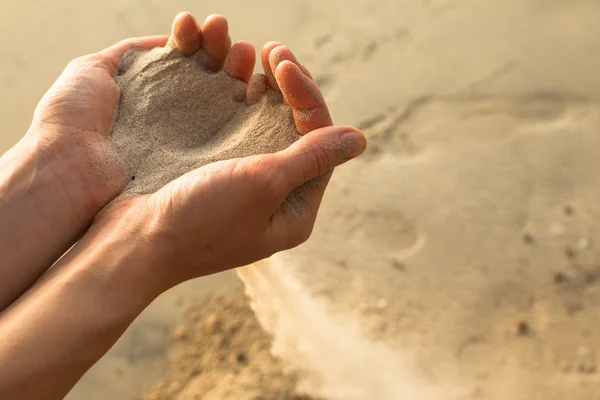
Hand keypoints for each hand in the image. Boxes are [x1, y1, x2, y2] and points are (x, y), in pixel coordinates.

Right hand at [83, 12, 365, 289]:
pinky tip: (230, 79)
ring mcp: (246, 185)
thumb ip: (311, 157)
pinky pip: (236, 131)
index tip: (282, 62)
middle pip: (296, 131)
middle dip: (288, 88)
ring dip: (263, 90)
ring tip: (251, 55)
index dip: (306, 96)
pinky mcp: (216, 175)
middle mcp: (277, 196)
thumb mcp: (262, 185)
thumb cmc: (199, 219)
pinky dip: (236, 103)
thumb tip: (360, 139)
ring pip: (266, 127)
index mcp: (296, 207)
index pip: (318, 140)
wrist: (132, 244)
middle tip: (273, 49)